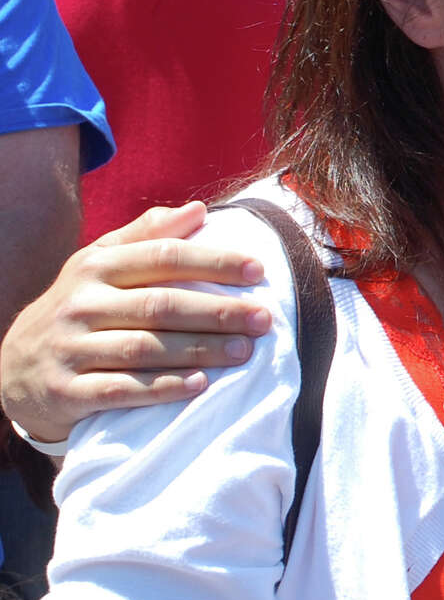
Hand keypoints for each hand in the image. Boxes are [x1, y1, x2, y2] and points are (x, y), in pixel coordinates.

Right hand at [0, 202, 267, 444]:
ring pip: (144, 348)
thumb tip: (199, 209)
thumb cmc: (79, 306)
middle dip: (217, 312)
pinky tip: (199, 385)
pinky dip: (161, 388)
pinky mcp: (65, 390)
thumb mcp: (101, 263)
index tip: (258, 271)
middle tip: (263, 319)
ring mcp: (70, 347)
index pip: (163, 257)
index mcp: (97, 266)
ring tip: (244, 351)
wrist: (13, 365)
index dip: (212, 262)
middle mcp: (82, 303)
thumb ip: (148, 235)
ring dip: (199, 350)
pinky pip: (119, 390)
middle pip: (160, 305)